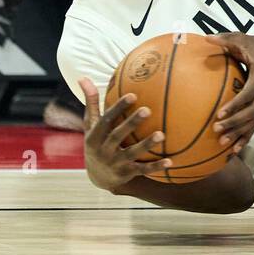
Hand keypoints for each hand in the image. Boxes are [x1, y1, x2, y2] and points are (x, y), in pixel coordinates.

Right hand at [80, 78, 171, 193]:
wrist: (98, 177)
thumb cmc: (97, 142)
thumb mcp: (91, 125)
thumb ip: (91, 102)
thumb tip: (82, 77)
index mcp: (95, 136)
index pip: (106, 120)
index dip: (118, 108)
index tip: (133, 94)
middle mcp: (103, 150)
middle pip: (117, 136)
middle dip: (131, 124)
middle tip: (147, 110)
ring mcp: (115, 163)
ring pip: (131, 154)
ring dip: (146, 145)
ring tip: (162, 135)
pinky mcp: (126, 173)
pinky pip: (142, 170)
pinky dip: (156, 167)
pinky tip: (171, 161)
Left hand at [210, 32, 253, 150]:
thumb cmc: (250, 45)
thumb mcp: (239, 38)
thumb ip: (224, 39)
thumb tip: (206, 38)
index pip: (250, 92)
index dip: (236, 104)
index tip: (220, 113)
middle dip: (236, 122)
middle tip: (217, 130)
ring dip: (240, 133)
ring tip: (223, 144)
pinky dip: (246, 137)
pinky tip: (233, 150)